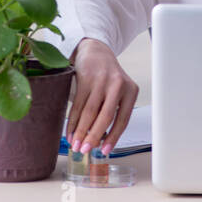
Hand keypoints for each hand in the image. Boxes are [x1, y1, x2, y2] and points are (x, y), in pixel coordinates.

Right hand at [66, 37, 137, 156]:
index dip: (113, 137)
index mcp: (131, 90)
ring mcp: (101, 80)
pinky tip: (70, 131)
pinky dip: (73, 121)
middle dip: (93, 136)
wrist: (96, 51)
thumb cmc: (108, 76)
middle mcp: (118, 85)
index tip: (104, 151)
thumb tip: (100, 139)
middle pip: (105, 117)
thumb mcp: (118, 91)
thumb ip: (114, 110)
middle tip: (85, 150)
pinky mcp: (85, 78)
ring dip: (81, 131)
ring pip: (90, 112)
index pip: (123, 119)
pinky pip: (78, 104)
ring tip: (75, 144)